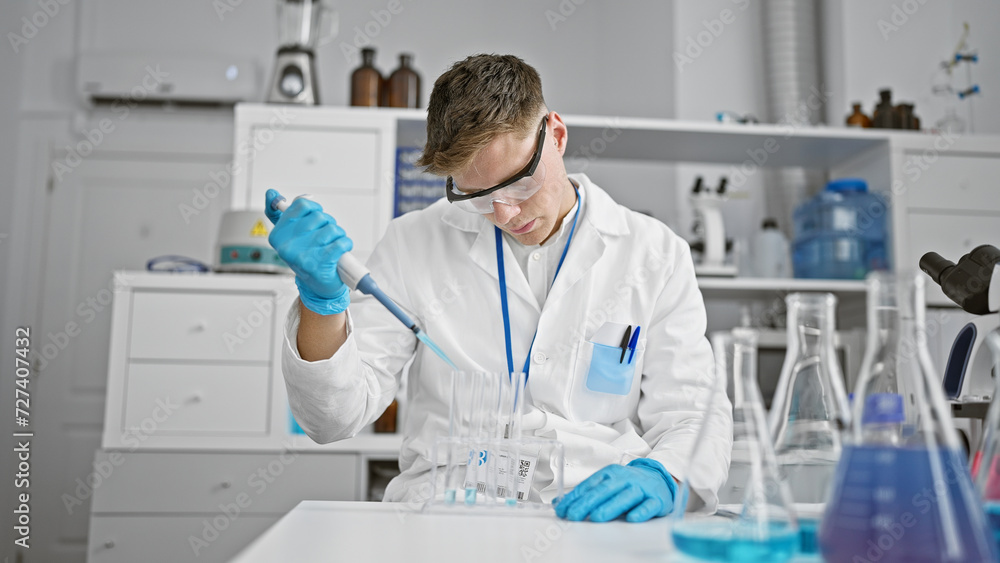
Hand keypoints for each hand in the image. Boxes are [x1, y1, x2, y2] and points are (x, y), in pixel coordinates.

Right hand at [265, 189, 352, 314]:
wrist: (318, 287)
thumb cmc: (307, 257)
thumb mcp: (290, 236)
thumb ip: (281, 213)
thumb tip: (271, 193)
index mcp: (278, 235)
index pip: (302, 205)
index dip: (315, 209)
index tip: (315, 219)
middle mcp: (287, 246)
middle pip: (319, 216)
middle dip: (328, 224)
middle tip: (325, 238)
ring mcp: (303, 256)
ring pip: (332, 229)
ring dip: (338, 235)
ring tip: (332, 246)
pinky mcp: (320, 264)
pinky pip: (341, 242)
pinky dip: (346, 244)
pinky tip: (341, 251)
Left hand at [554, 459, 676, 522]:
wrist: (659, 478)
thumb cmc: (628, 484)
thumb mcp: (607, 483)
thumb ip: (585, 493)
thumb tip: (559, 503)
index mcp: (610, 473)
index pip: (590, 485)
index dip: (575, 498)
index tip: (562, 510)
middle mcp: (625, 478)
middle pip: (605, 491)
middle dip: (587, 503)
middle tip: (574, 515)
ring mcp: (641, 488)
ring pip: (625, 497)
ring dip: (610, 507)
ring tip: (596, 517)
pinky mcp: (656, 499)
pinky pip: (649, 505)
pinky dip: (641, 512)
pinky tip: (632, 518)